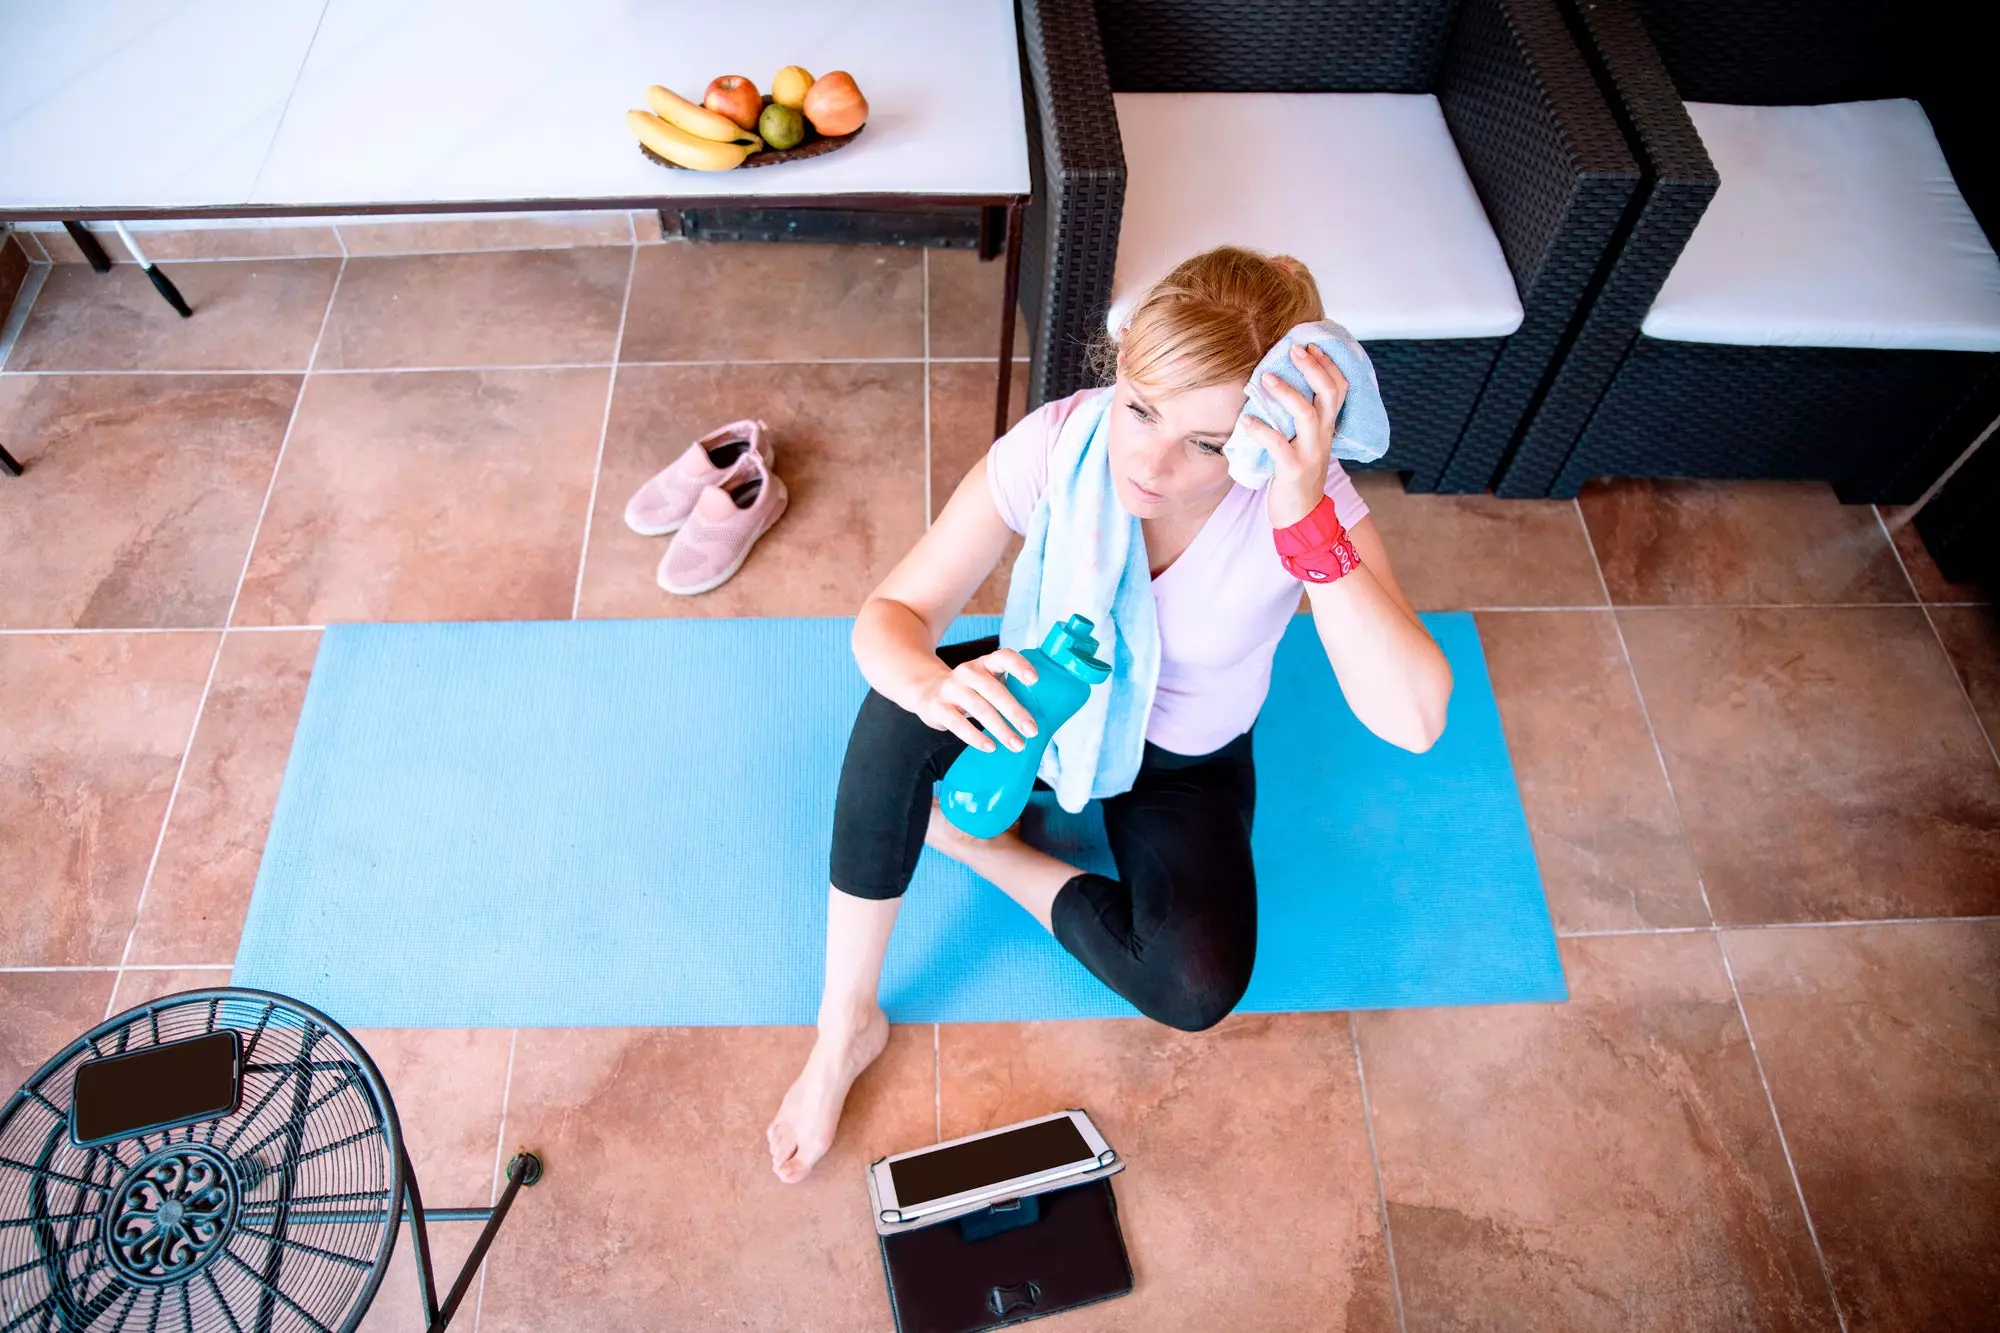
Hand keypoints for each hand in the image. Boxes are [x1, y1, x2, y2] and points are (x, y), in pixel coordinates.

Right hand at [912, 648, 1040, 752]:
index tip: (1035, 680)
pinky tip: (990, 747)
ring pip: (978, 709)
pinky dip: (975, 736)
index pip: (1003, 657)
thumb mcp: (985, 681)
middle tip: (1032, 730)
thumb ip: (1007, 690)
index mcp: (985, 663)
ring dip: (1000, 728)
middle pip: (994, 690)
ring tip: (1017, 744)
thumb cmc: (969, 690)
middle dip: (1015, 712)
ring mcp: (951, 689)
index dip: (1019, 666)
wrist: (925, 690)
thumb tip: (1042, 717)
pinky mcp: (937, 707)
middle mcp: (968, 672)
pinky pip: (957, 723)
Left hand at [1242, 343, 1348, 529]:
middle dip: (1313, 368)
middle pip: (1329, 393)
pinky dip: (1261, 430)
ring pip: (1306, 414)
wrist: (1301, 513)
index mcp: (1327, 426)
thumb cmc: (1298, 472)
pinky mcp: (1292, 469)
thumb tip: (1278, 384)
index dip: (1328, 364)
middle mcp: (1323, 435)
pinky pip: (1278, 445)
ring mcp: (1310, 452)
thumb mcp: (1306, 440)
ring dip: (1286, 392)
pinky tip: (1247, 420)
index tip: (1311, 344)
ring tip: (1265, 378)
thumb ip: (1300, 417)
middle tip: (1293, 350)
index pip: (1340, 388)